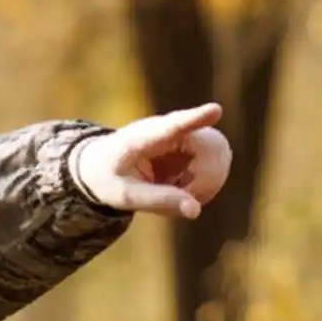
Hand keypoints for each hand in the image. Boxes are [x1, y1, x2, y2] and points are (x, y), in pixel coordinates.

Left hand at [74, 103, 231, 218]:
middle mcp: (170, 130)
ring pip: (219, 155)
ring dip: (207, 183)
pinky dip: (204, 185)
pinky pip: (216, 165)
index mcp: (143, 137)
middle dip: (207, 178)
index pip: (173, 125)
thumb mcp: (123, 195)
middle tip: (187, 197)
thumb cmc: (109, 177)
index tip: (215, 110)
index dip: (196, 118)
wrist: (101, 165)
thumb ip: (158, 200)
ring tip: (179, 195)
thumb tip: (196, 210)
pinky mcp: (194, 147)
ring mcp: (185, 136)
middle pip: (212, 147)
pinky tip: (181, 191)